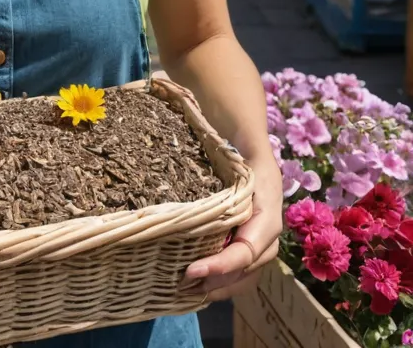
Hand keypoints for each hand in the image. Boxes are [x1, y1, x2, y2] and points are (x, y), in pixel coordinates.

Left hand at [180, 153, 281, 302]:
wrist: (257, 159)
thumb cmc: (243, 163)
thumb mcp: (239, 170)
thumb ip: (225, 192)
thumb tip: (197, 208)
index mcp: (267, 219)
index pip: (244, 253)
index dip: (219, 266)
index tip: (191, 271)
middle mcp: (268, 239)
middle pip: (244, 272)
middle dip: (215, 283)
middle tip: (183, 286)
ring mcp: (263, 247)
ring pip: (244, 278)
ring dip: (218, 288)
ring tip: (189, 292)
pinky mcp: (253, 249)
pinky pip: (242, 273)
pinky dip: (222, 282)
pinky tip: (200, 285)